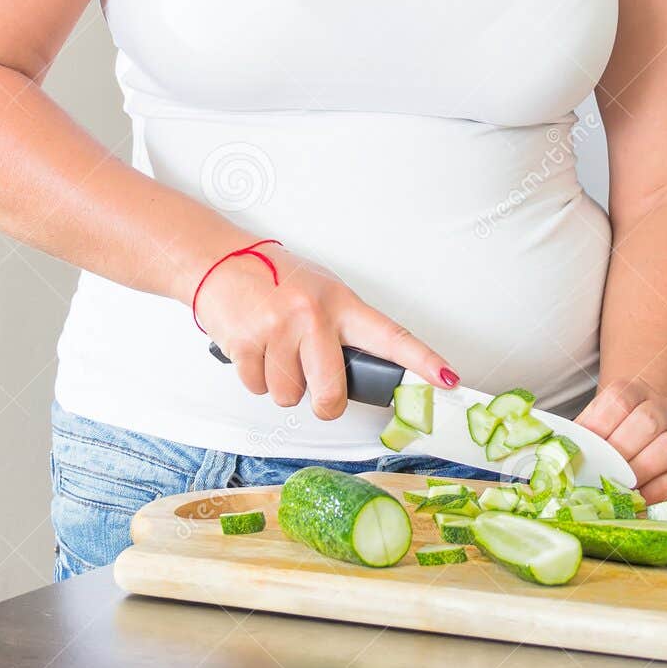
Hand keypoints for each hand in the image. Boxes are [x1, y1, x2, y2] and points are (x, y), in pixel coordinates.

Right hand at [192, 245, 457, 420]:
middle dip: (324, 404)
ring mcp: (279, 330)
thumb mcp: (319, 293)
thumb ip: (341, 328)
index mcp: (340, 303)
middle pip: (331, 394)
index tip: (447, 380)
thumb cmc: (273, 278)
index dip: (422, 361)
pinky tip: (255, 349)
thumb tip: (361, 372)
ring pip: (289, 396)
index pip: (391, 336)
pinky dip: (255, 377)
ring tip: (275, 350)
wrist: (219, 263)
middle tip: (317, 391)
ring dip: (282, 385)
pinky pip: (258, 388)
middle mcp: (312, 316)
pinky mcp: (246, 344)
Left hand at [574, 379, 666, 504]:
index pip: (619, 401)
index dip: (600, 427)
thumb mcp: (595, 424)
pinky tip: (636, 499)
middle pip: (647, 422)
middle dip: (621, 452)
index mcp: (633, 391)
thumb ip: (580, 437)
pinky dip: (654, 492)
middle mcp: (662, 407)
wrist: (640, 433)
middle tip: (601, 474)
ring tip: (619, 487)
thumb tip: (555, 459)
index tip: (585, 450)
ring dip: (639, 471)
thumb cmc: (611, 433)